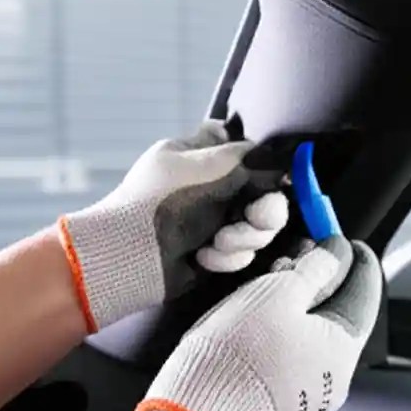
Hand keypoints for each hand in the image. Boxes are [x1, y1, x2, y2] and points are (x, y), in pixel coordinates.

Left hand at [59, 121, 287, 332]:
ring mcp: (216, 221)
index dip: (267, 165)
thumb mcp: (204, 166)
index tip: (274, 177)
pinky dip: (226, 258)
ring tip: (219, 241)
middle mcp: (214, 187)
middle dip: (265, 210)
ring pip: (259, 229)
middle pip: (267, 195)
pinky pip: (242, 254)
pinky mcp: (217, 253)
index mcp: (205, 156)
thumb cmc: (162, 200)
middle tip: (255, 217)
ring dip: (244, 237)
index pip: (249, 152)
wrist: (132, 255)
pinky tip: (203, 257)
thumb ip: (245, 156)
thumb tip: (278, 158)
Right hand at [132, 236, 381, 410]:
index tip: (343, 240)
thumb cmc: (237, 358)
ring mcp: (308, 393)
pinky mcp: (280, 402)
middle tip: (302, 251)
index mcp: (344, 349)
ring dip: (298, 301)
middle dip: (322, 277)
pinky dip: (283, 327)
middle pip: (338, 312)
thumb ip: (314, 269)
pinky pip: (292, 353)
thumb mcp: (277, 294)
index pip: (365, 292)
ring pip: (312, 332)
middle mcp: (334, 377)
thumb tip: (336, 253)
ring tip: (273, 277)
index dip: (355, 259)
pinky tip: (260, 311)